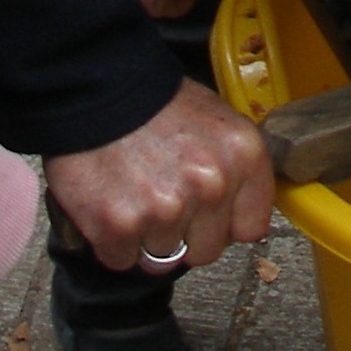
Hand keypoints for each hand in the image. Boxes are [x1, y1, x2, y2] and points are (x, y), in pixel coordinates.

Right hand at [43, 78, 274, 271]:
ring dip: (148, 237)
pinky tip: (112, 204)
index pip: (252, 227)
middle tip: (166, 200)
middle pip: (207, 250)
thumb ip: (236, 167)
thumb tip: (241, 207)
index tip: (212, 215)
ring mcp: (166, 209)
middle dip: (186, 235)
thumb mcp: (219, 120)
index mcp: (244, 156)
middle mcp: (211, 185)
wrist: (98, 90)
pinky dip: (113, 242)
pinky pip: (122, 259)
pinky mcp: (119, 226)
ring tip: (136, 195)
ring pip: (163, 258)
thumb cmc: (157, 103)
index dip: (227, 224)